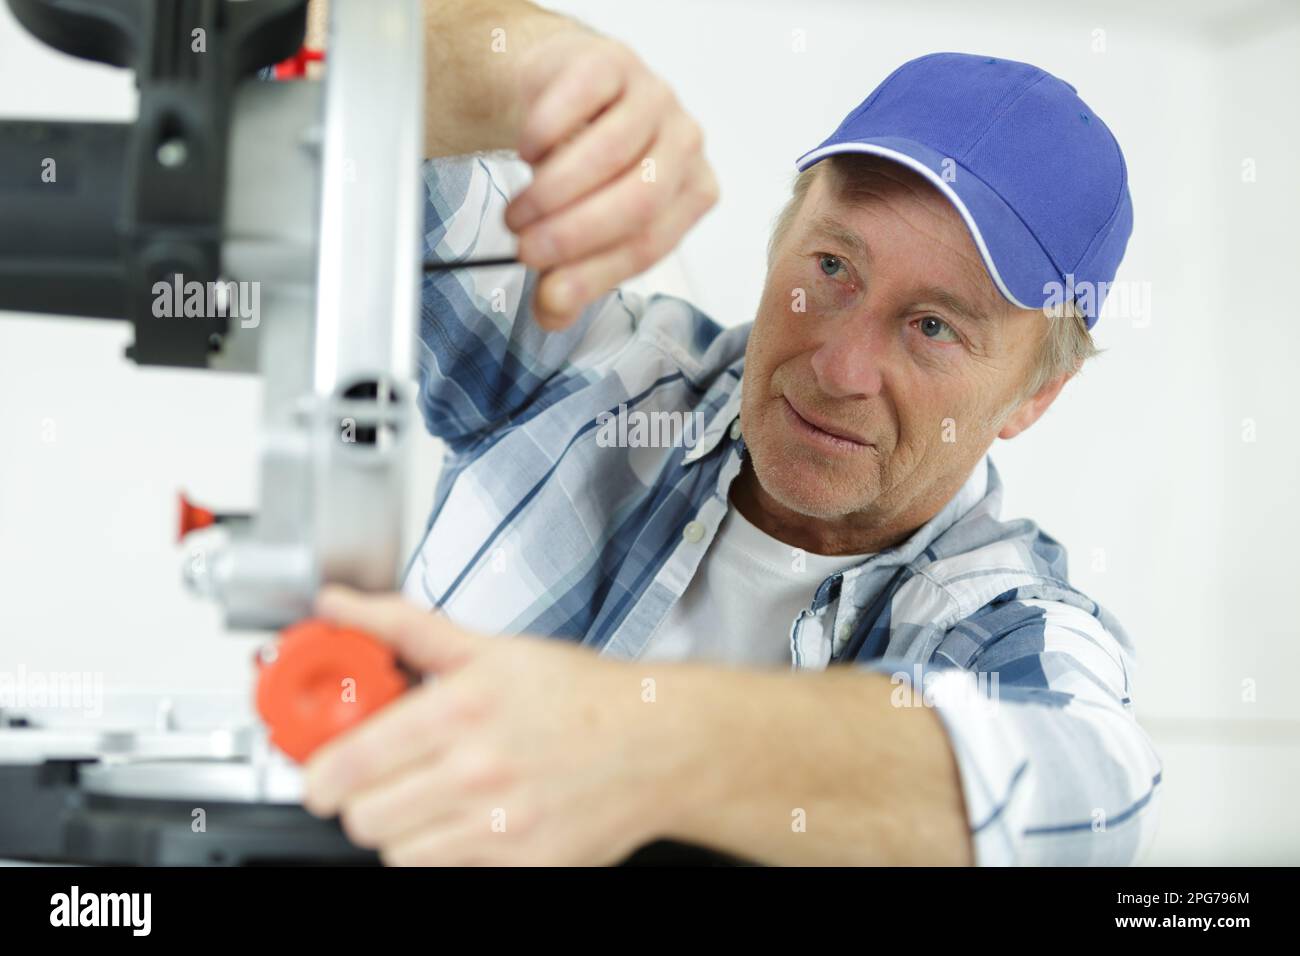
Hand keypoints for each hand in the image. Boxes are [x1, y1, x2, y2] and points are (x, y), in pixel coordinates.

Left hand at [299, 586, 687, 864]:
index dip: (319, 772)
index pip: (350, 762)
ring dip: (403, 829)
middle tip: (381, 780)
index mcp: (462, 709)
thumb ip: (405, 628)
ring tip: (433, 798)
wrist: (660, 744)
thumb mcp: (493, 648)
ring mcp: (502, 827)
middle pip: (363, 817)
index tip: (320, 771)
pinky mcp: (524, 866)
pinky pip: (447, 874)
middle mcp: (478, 772)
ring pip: (398, 853)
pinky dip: (446, 852)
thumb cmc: (582, 696)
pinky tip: (471, 820)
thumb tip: (339, 606)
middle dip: (362, 798)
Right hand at [505, 31, 718, 329]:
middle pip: (640, 200)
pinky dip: (546, 131)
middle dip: (576, 234)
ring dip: (553, 191)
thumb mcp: (577, 232)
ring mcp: (654, 96)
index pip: (651, 244)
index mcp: (691, 193)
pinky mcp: (614, 61)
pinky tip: (525, 153)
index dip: (597, 272)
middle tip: (525, 251)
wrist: (556, 91)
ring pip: (611, 152)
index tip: (550, 293)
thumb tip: (552, 312)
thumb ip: (569, 278)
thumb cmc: (579, 164)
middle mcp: (685, 144)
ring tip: (515, 214)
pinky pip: (582, 99)